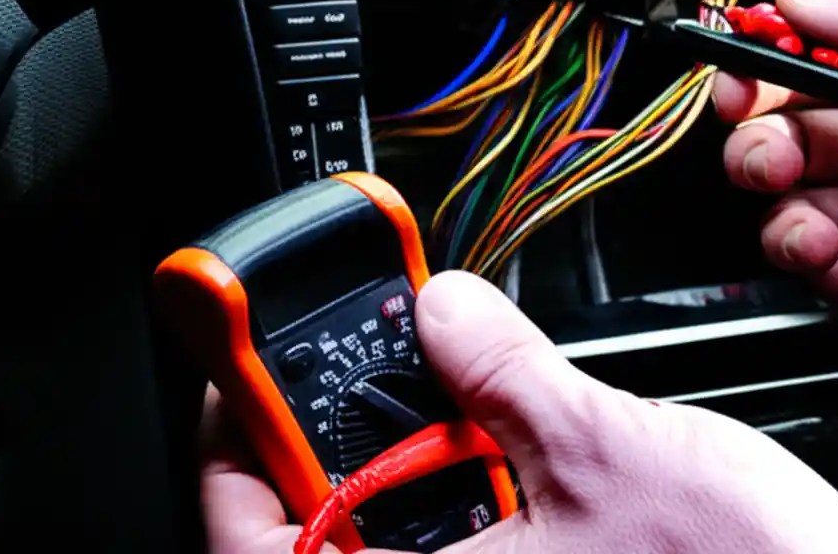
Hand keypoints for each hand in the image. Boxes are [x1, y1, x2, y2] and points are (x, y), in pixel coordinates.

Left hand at [201, 271, 837, 553]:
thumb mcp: (603, 448)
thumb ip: (504, 370)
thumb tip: (440, 307)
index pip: (253, 536)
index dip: (234, 442)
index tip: (247, 365)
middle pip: (322, 521)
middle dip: (334, 427)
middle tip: (361, 346)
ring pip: (398, 521)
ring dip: (407, 442)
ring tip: (440, 373)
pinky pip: (464, 529)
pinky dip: (464, 469)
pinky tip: (503, 424)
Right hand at [715, 0, 837, 338]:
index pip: (803, 83)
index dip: (757, 84)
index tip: (733, 86)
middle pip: (790, 155)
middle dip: (760, 153)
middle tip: (766, 155)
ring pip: (801, 220)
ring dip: (782, 218)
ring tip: (804, 218)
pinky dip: (819, 270)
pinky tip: (826, 251)